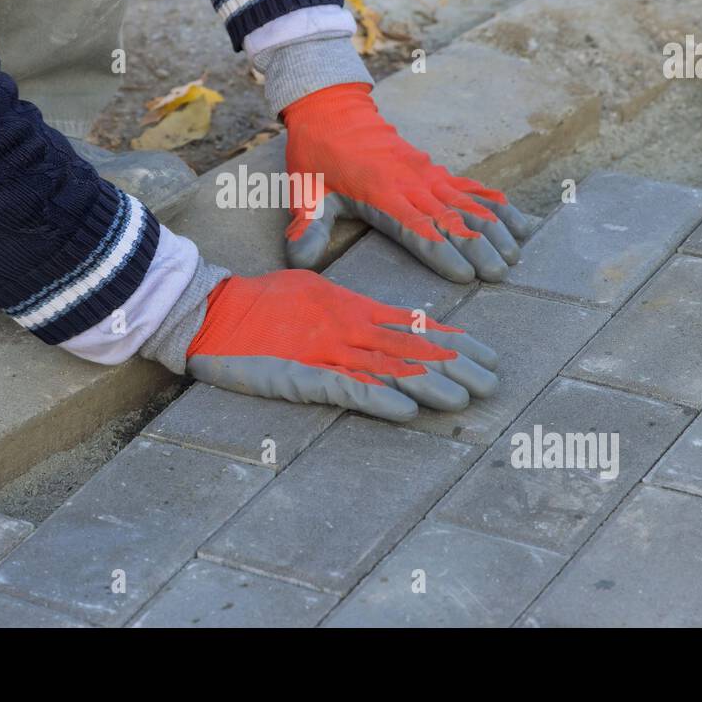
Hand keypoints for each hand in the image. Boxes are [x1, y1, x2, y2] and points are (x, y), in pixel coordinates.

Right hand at [186, 270, 497, 422]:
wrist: (208, 309)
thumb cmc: (256, 301)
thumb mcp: (310, 291)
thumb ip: (343, 307)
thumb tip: (374, 319)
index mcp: (351, 307)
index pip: (413, 325)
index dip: (453, 341)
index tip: (486, 355)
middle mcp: (347, 327)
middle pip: (411, 347)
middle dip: (455, 365)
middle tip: (492, 383)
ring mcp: (325, 351)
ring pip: (387, 369)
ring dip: (429, 385)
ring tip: (464, 400)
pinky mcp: (300, 374)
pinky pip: (345, 389)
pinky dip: (377, 399)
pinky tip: (407, 410)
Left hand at [281, 83, 536, 282]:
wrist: (332, 110)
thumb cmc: (318, 155)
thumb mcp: (306, 190)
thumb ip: (307, 225)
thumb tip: (300, 259)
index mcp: (383, 193)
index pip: (418, 228)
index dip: (443, 252)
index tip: (466, 275)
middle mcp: (413, 184)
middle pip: (453, 219)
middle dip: (480, 247)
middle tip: (501, 274)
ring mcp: (429, 175)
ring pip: (471, 204)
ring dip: (496, 229)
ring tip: (517, 255)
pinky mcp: (436, 171)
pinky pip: (473, 189)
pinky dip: (498, 205)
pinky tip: (521, 223)